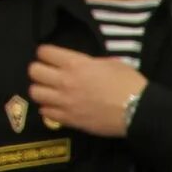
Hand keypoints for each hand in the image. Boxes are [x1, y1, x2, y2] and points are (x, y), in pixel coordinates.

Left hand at [26, 45, 146, 137]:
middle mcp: (64, 81)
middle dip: (39, 70)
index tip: (52, 58)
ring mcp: (64, 102)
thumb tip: (86, 65)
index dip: (46, 53)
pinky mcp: (68, 119)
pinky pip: (45, 112)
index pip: (43, 52)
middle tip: (49, 74)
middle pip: (33, 71)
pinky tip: (58, 107)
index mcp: (75, 64)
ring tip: (51, 92)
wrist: (138, 111)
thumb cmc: (129, 84)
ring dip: (41, 90)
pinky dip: (49, 108)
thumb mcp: (112, 63)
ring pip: (35, 92)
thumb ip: (91, 63)